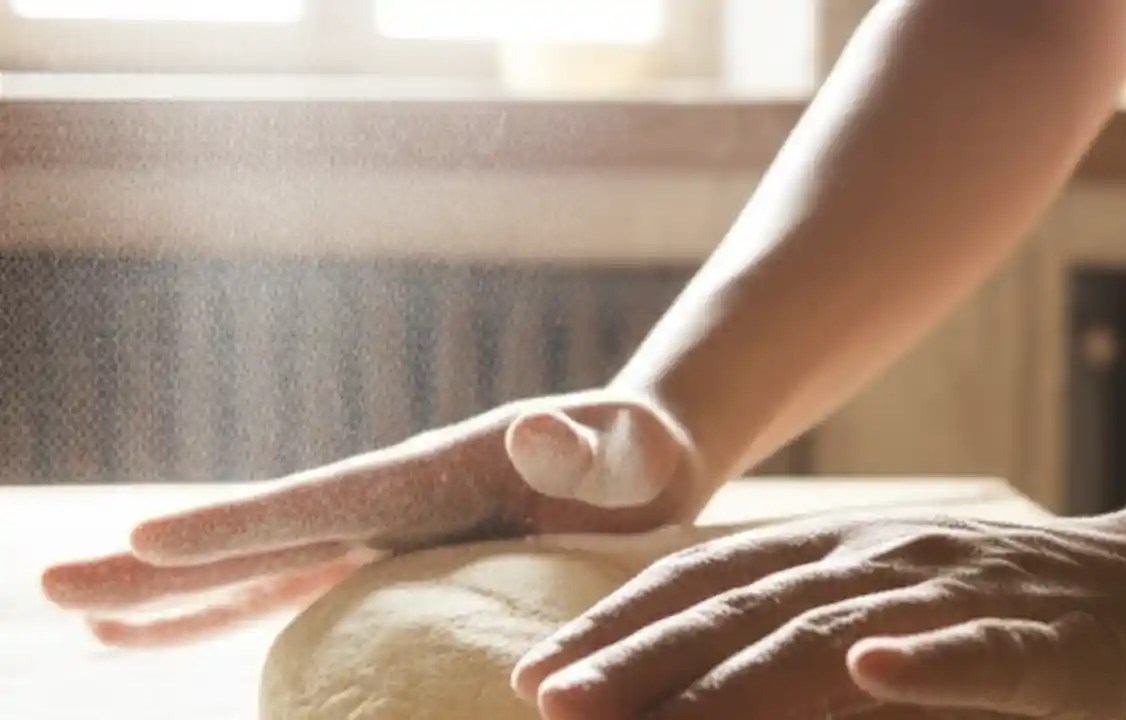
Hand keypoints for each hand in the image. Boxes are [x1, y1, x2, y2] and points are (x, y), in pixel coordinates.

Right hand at [42, 389, 707, 646]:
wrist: (637, 467)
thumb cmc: (635, 457)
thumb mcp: (628, 448)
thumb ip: (586, 445)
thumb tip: (528, 432)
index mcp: (434, 472)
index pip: (322, 503)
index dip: (237, 525)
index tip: (144, 539)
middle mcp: (391, 503)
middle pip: (265, 541)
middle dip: (162, 567)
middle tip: (51, 583)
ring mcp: (386, 538)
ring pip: (266, 576)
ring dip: (175, 601)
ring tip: (81, 621)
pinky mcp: (397, 568)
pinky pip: (306, 598)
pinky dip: (238, 616)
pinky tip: (174, 637)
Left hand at [512, 503, 1125, 719]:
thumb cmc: (1014, 613)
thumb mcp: (896, 611)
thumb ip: (808, 639)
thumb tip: (706, 685)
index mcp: (843, 556)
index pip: (711, 582)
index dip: (621, 626)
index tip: (538, 673)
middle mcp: (885, 561)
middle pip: (746, 608)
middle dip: (639, 656)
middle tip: (545, 698)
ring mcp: (963, 592)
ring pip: (836, 633)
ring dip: (737, 676)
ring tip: (649, 713)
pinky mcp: (1049, 638)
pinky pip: (981, 649)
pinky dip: (926, 662)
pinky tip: (872, 669)